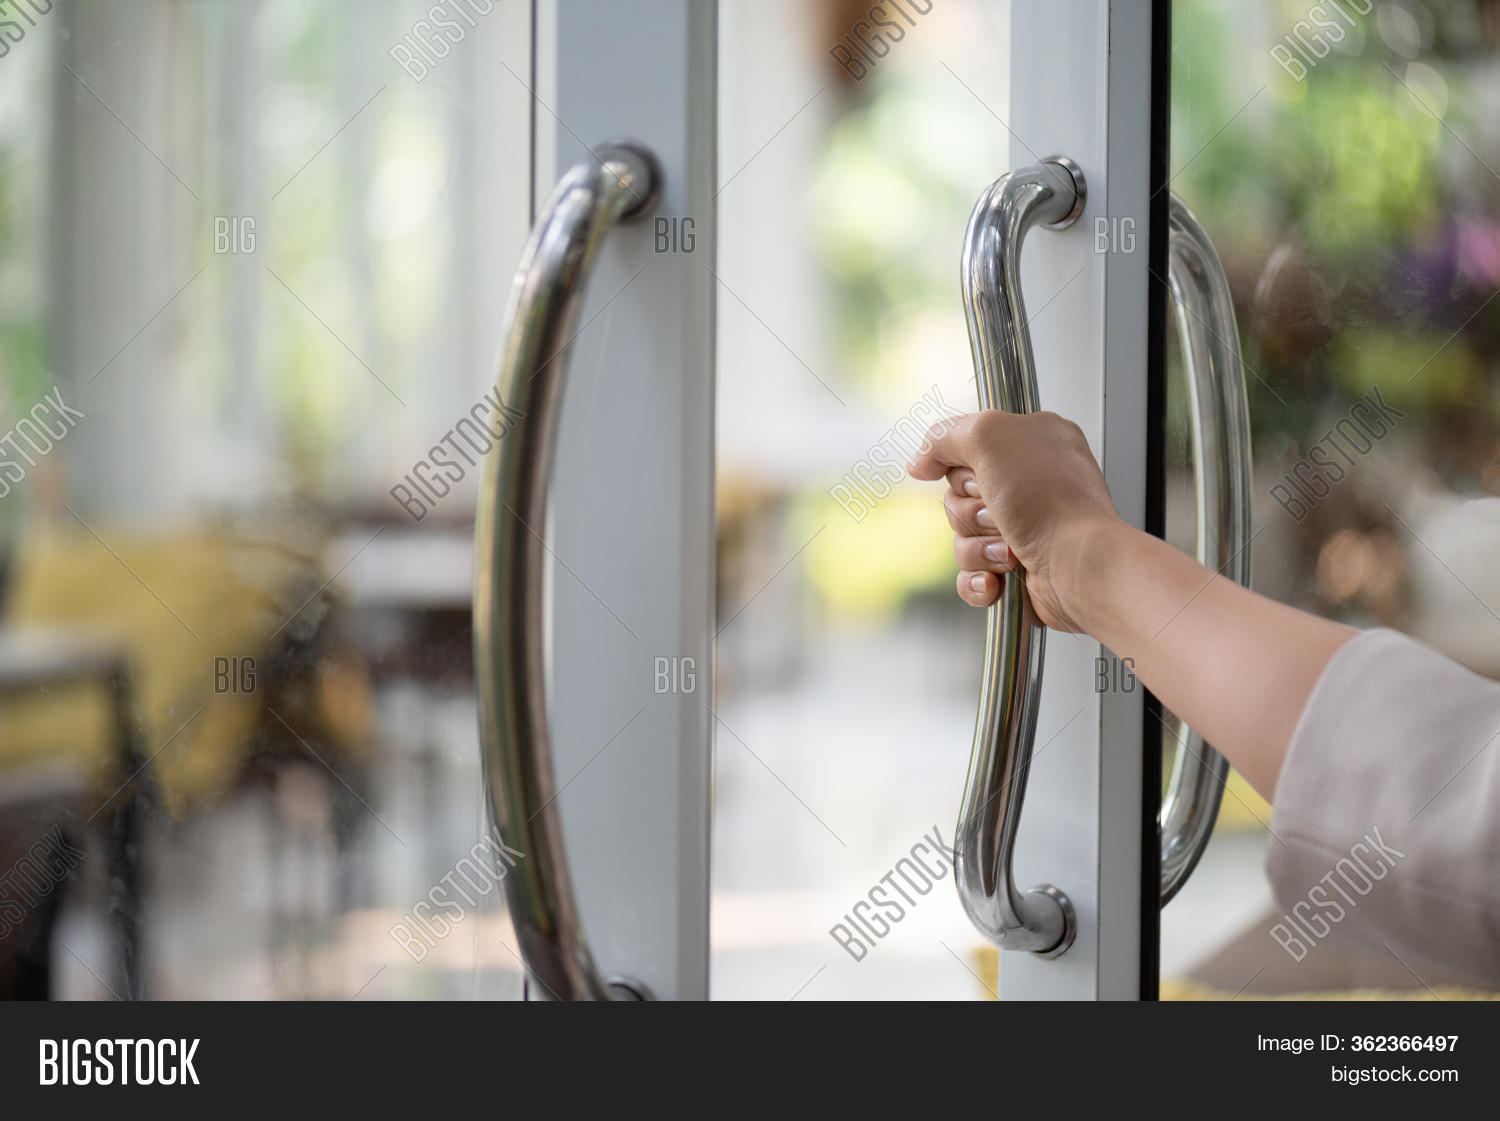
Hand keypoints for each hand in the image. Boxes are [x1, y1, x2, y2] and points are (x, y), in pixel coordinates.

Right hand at [907, 410, 1121, 631]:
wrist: (1079, 565)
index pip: (967, 447)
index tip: (972, 475)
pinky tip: (998, 580)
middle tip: (998, 513)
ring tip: (1010, 550)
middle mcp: (1029, 483)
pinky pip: (971, 574)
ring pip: (962, 537)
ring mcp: (1024, 527)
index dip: (958, 465)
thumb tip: (919, 462)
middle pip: (958, 496)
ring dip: (978, 548)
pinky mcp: (1018, 569)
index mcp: (1031, 442)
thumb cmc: (1050, 500)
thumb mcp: (990, 436)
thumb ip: (945, 436)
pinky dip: (979, 579)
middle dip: (969, 512)